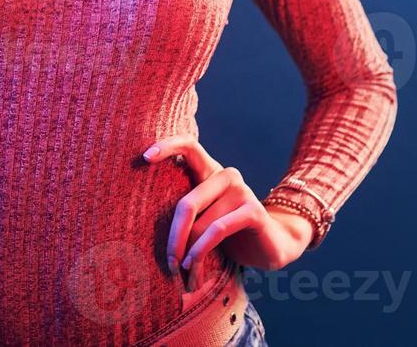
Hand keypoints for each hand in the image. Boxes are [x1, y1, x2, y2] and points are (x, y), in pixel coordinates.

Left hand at [141, 135, 312, 283]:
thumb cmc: (230, 232)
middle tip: (167, 262)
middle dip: (173, 236)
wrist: (274, 245)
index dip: (166, 146)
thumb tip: (143, 225)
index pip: (188, 145)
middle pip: (187, 202)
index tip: (144, 157)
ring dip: (189, 252)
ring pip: (201, 222)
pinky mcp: (253, 211)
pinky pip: (218, 230)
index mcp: (210, 171)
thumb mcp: (205, 218)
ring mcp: (242, 191)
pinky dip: (201, 250)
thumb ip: (186, 212)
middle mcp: (226, 176)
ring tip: (182, 271)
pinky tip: (193, 265)